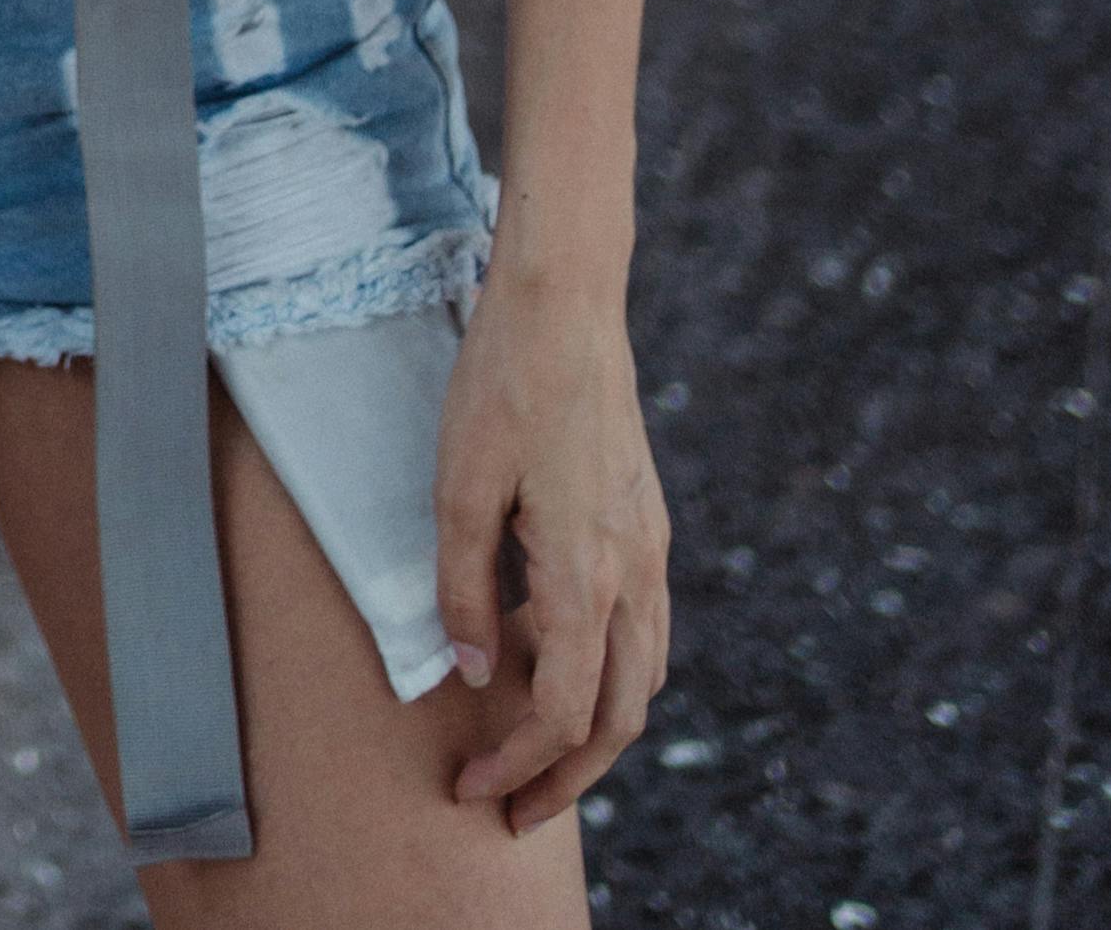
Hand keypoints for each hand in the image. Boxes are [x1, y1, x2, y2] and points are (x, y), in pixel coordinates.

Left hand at [435, 266, 671, 833]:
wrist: (567, 300)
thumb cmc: (503, 382)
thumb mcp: (459, 484)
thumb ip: (465, 587)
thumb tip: (478, 673)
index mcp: (586, 571)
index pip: (563, 711)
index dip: (518, 763)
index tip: (473, 789)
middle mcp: (635, 571)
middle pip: (618, 718)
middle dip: (566, 778)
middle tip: (511, 810)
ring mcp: (651, 546)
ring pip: (644, 678)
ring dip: (596, 732)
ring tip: (537, 753)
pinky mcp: (649, 521)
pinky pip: (646, 629)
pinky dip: (612, 673)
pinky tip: (560, 661)